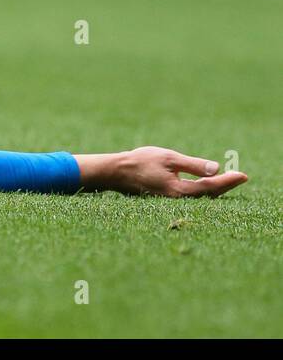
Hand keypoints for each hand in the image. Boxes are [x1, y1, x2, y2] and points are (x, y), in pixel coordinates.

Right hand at [76, 147, 248, 197]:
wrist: (116, 172)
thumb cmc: (140, 162)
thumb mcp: (169, 158)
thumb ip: (193, 165)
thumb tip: (216, 169)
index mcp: (180, 190)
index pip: (211, 187)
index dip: (229, 181)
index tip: (243, 176)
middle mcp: (177, 200)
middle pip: (209, 195)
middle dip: (225, 186)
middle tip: (239, 178)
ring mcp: (171, 201)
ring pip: (200, 197)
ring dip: (214, 189)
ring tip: (227, 182)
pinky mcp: (165, 198)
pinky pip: (190, 196)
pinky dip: (201, 190)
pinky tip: (204, 185)